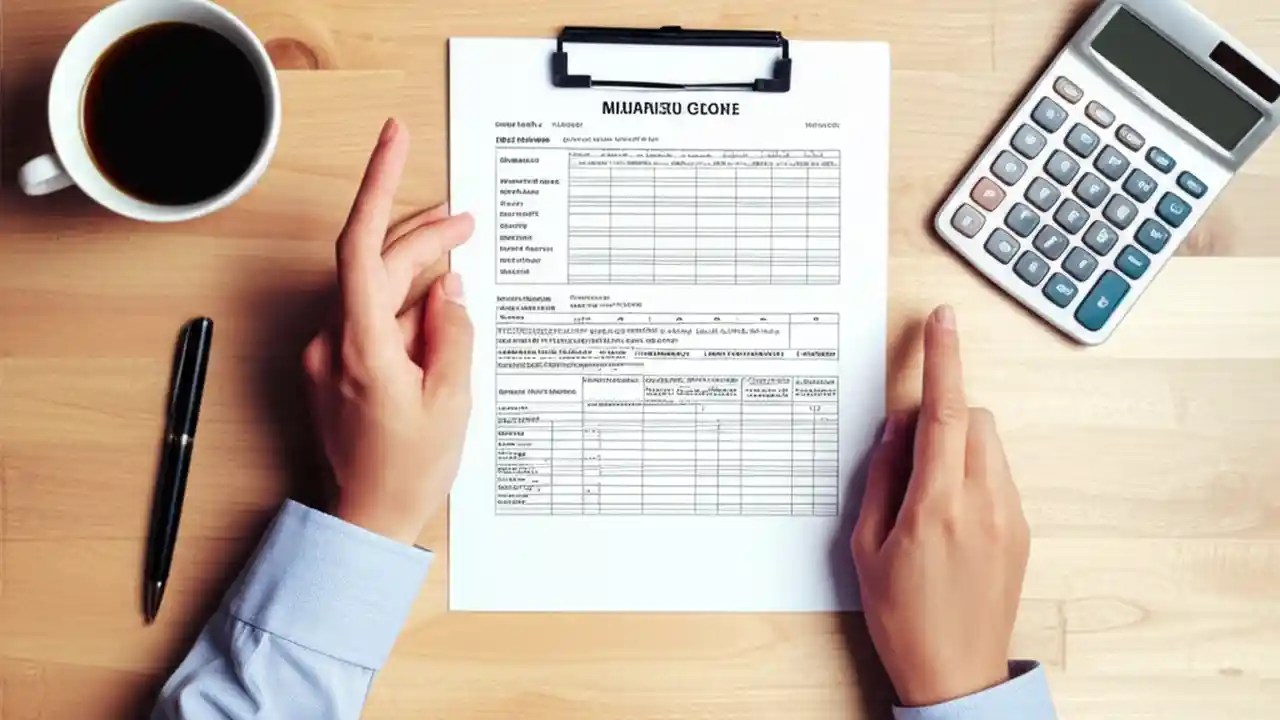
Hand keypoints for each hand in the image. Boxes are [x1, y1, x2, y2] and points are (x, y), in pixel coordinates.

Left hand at [303, 118, 475, 543]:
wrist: (367, 520)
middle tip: (467, 222)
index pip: (362, 245)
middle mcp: (335, 341)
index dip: (378, 185)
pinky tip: (436, 304)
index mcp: (362, 346)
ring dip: (414, 269)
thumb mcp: (451, 400)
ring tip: (457, 251)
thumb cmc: (409, 470)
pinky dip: (402, 302)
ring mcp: (330, 353)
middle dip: (421, 237)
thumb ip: (452, 333)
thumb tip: (447, 288)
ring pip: (372, 288)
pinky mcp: (335, 365)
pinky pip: (369, 316)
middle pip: (374, 264)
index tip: (394, 140)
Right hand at [851, 305, 1029, 706]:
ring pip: (989, 444)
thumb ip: (881, 478)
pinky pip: (997, 476)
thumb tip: (895, 429)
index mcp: (937, 505)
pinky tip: (947, 518)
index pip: (944, 412)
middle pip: (974, 418)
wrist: (955, 673)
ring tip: (926, 497)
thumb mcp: (866, 546)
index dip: (943, 360)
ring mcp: (1009, 517)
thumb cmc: (901, 616)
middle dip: (942, 415)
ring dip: (957, 445)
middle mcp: (983, 504)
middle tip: (905, 455)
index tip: (944, 321)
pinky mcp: (1021, 530)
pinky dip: (971, 474)